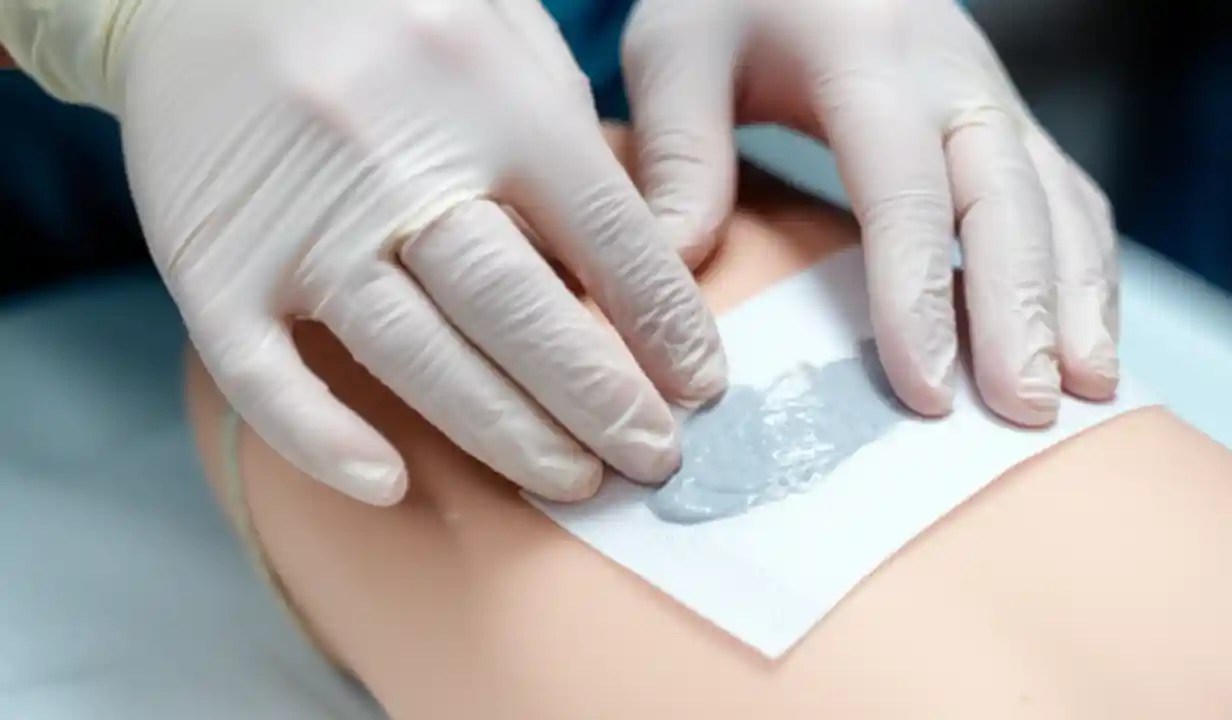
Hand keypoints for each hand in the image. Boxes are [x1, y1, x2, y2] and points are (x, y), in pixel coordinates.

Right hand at [109, 0, 725, 503]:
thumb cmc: (381, 15)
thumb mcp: (500, 37)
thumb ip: (562, 139)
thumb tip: (629, 261)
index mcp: (488, 96)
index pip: (605, 235)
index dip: (665, 322)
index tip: (700, 386)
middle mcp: (396, 159)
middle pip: (517, 309)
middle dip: (600, 397)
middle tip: (653, 459)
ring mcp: (300, 219)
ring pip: (414, 352)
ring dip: (503, 431)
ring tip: (571, 481)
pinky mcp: (213, 262)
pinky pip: (263, 372)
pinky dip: (322, 438)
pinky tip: (388, 484)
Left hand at [623, 0, 1118, 425]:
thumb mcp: (677, 48)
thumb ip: (681, 153)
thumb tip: (683, 269)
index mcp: (868, 57)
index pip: (907, 192)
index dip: (921, 296)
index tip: (927, 391)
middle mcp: (953, 73)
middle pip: (1010, 200)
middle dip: (1025, 313)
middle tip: (1026, 415)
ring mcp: (990, 92)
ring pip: (1060, 198)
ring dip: (1077, 298)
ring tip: (1084, 392)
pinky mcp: (1004, 114)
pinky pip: (1067, 191)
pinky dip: (1084, 268)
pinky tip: (1081, 336)